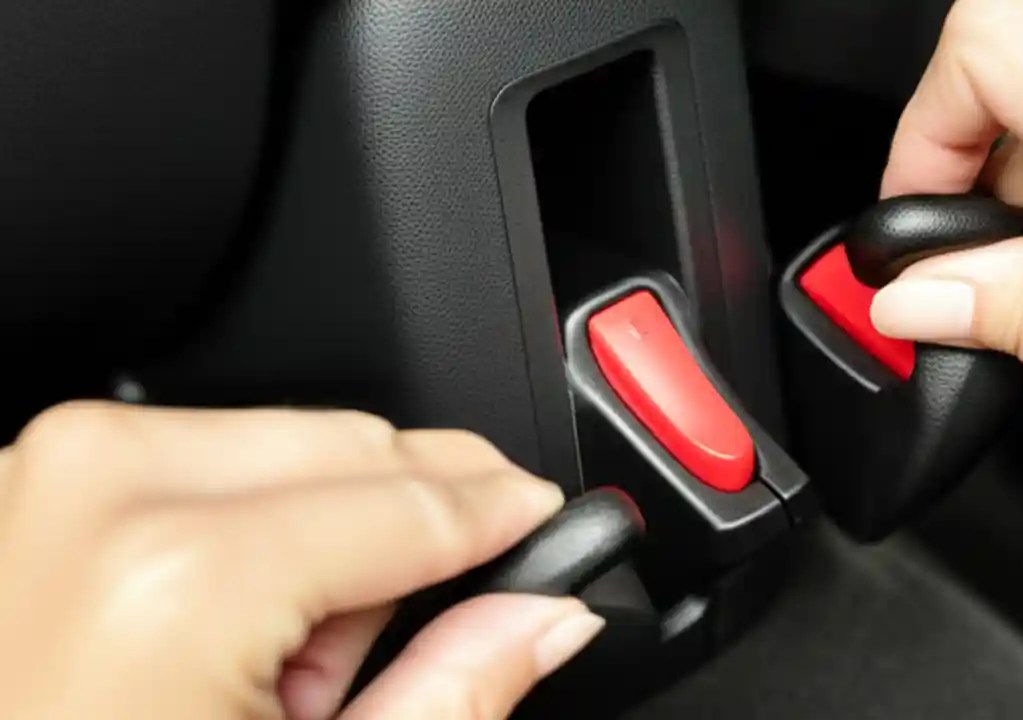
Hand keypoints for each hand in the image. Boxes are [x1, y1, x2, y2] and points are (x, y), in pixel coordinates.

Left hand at [0, 402, 602, 718]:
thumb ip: (452, 692)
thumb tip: (541, 617)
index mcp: (179, 579)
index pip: (411, 503)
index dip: (504, 511)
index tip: (544, 519)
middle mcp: (100, 491)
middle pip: (352, 443)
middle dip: (410, 524)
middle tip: (379, 650)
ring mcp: (45, 475)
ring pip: (278, 436)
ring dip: (322, 523)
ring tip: (274, 658)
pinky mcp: (27, 484)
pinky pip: (191, 453)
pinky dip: (239, 516)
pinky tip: (217, 624)